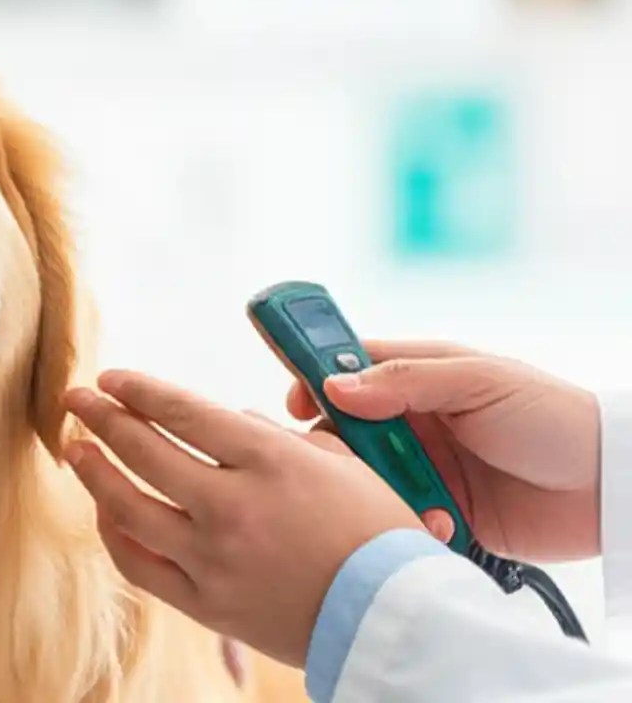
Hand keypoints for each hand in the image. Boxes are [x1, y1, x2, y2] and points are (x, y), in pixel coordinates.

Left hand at [62, 371, 423, 667]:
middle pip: (144, 452)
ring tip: (75, 449)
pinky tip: (105, 511)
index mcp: (270, 463)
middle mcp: (233, 507)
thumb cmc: (379, 534)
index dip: (139, 391)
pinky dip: (113, 533)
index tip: (109, 377)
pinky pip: (138, 565)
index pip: (184, 413)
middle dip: (101, 418)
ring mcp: (214, 560)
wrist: (396, 619)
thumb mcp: (340, 464)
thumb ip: (276, 438)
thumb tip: (231, 421)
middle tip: (77, 399)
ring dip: (93, 472)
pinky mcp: (206, 606)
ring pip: (127, 509)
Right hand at [286, 340, 599, 560]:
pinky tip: (438, 524)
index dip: (314, 380)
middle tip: (348, 463)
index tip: (294, 402)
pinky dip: (408, 524)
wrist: (610, 488)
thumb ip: (406, 380)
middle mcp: (414, 424)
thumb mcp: (481, 381)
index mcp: (420, 379)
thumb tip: (334, 386)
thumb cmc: (553, 418)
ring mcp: (424, 470)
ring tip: (410, 498)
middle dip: (340, 450)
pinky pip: (398, 520)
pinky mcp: (439, 514)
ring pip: (365, 481)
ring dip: (378, 492)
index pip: (347, 370)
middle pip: (344, 432)